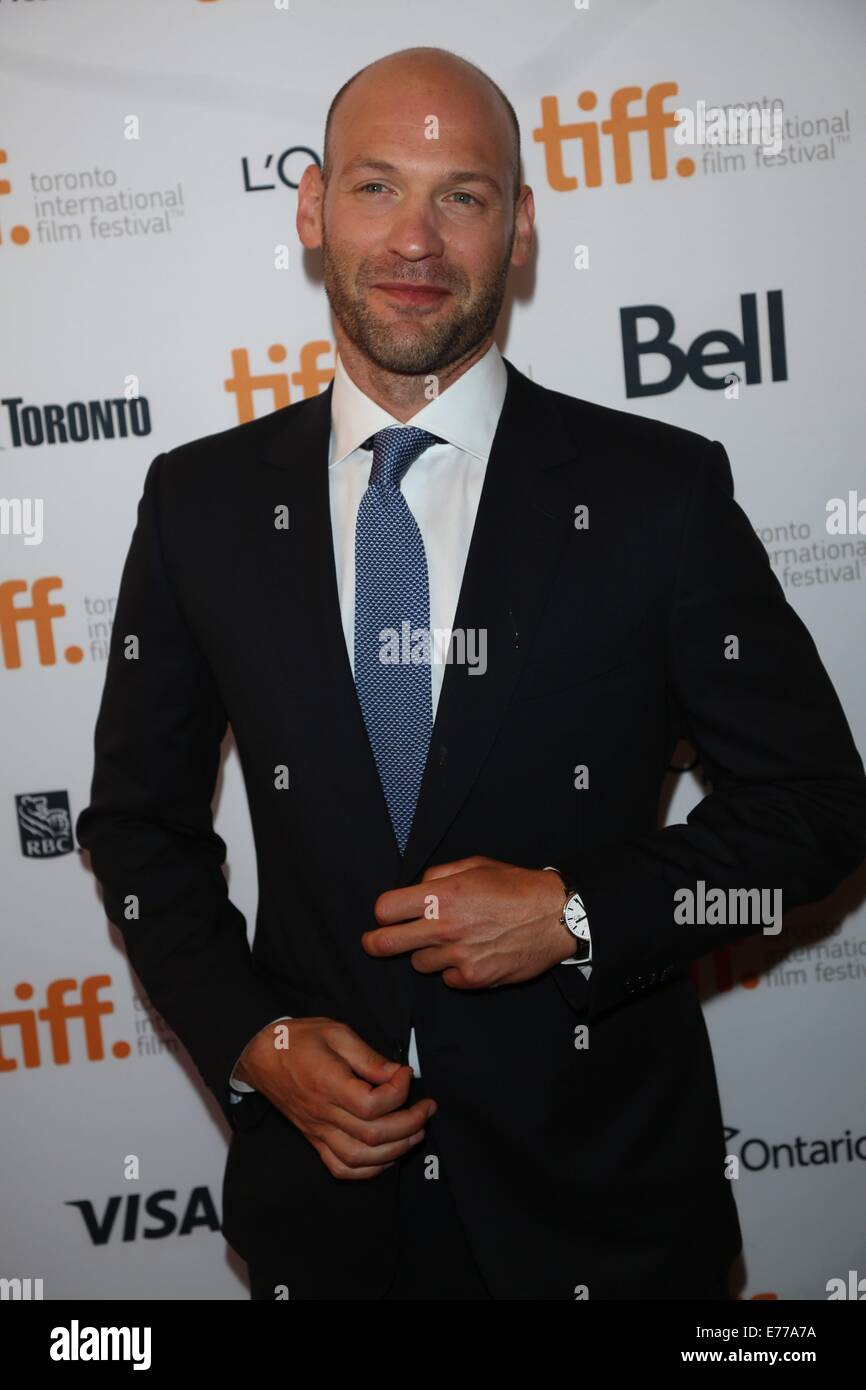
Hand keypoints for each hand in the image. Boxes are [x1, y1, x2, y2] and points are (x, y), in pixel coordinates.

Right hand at [235, 1017, 436, 1179]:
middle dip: (410, 1124)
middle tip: (426, 1108)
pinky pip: (341, 1168)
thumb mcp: (336, 1033)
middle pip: (373, 1135)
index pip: (372, 1105)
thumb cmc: (298, 1040)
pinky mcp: (315, 1139)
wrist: (261, 1054)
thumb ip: (368, 1057)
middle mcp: (323, 1114)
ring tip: (416, 1132)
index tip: (405, 1074)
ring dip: (395, 1150)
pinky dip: (368, 1169)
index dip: (399, 1092)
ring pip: (360, 1159)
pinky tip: (387, 1155)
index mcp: (328, 1085)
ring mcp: (318, 1131)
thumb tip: (397, 1074)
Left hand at [363, 856, 572, 988]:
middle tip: (374, 943)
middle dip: (376, 943)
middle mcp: (445, 927)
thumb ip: (439, 875)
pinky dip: (454, 971)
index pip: (385, 909)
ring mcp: (458, 956)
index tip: (386, 916)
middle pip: (387, 943)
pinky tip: (472, 955)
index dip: (383, 912)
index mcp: (442, 895)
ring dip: (427, 954)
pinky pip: (447, 979)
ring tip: (451, 941)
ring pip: (419, 963)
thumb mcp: (475, 865)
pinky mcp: (474, 978)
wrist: (556, 916)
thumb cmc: (517, 887)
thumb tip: (416, 888)